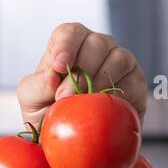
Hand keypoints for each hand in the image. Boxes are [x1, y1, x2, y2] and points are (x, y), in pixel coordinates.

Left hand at [17, 22, 146, 127]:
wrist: (69, 135)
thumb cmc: (45, 110)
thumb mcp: (31, 98)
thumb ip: (38, 85)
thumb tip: (53, 76)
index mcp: (68, 43)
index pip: (70, 32)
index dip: (65, 45)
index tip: (58, 66)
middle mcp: (97, 46)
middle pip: (97, 43)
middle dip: (81, 71)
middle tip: (65, 96)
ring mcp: (119, 62)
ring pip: (119, 58)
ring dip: (100, 81)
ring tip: (84, 103)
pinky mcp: (136, 82)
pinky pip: (134, 81)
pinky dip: (119, 94)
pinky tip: (104, 108)